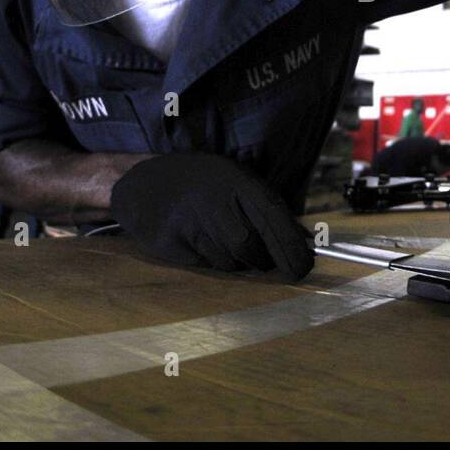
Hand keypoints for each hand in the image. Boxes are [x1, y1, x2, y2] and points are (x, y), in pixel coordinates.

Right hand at [110, 154, 313, 278]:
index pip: (271, 215)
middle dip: (261, 261)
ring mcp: (190, 219)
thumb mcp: (235, 184)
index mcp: (236, 181)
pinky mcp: (171, 240)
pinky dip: (209, 260)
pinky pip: (203, 264)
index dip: (289, 245)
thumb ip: (266, 210)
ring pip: (227, 261)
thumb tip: (305, 241)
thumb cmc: (201, 186)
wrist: (145, 185)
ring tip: (221, 241)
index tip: (302, 268)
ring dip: (233, 262)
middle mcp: (214, 198)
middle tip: (262, 262)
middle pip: (249, 245)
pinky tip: (199, 242)